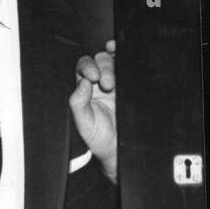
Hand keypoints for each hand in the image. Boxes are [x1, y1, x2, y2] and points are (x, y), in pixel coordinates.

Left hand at [70, 40, 116, 181]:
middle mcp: (100, 84)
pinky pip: (129, 68)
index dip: (87, 67)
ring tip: (115, 83)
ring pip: (114, 62)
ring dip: (113, 65)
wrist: (121, 151)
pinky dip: (126, 58)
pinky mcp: (131, 87)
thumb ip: (78, 104)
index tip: (93, 77)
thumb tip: (82, 83)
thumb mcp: (84, 124)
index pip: (83, 68)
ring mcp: (118, 84)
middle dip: (103, 68)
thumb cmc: (101, 140)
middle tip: (107, 84)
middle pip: (99, 61)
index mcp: (86, 90)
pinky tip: (126, 58)